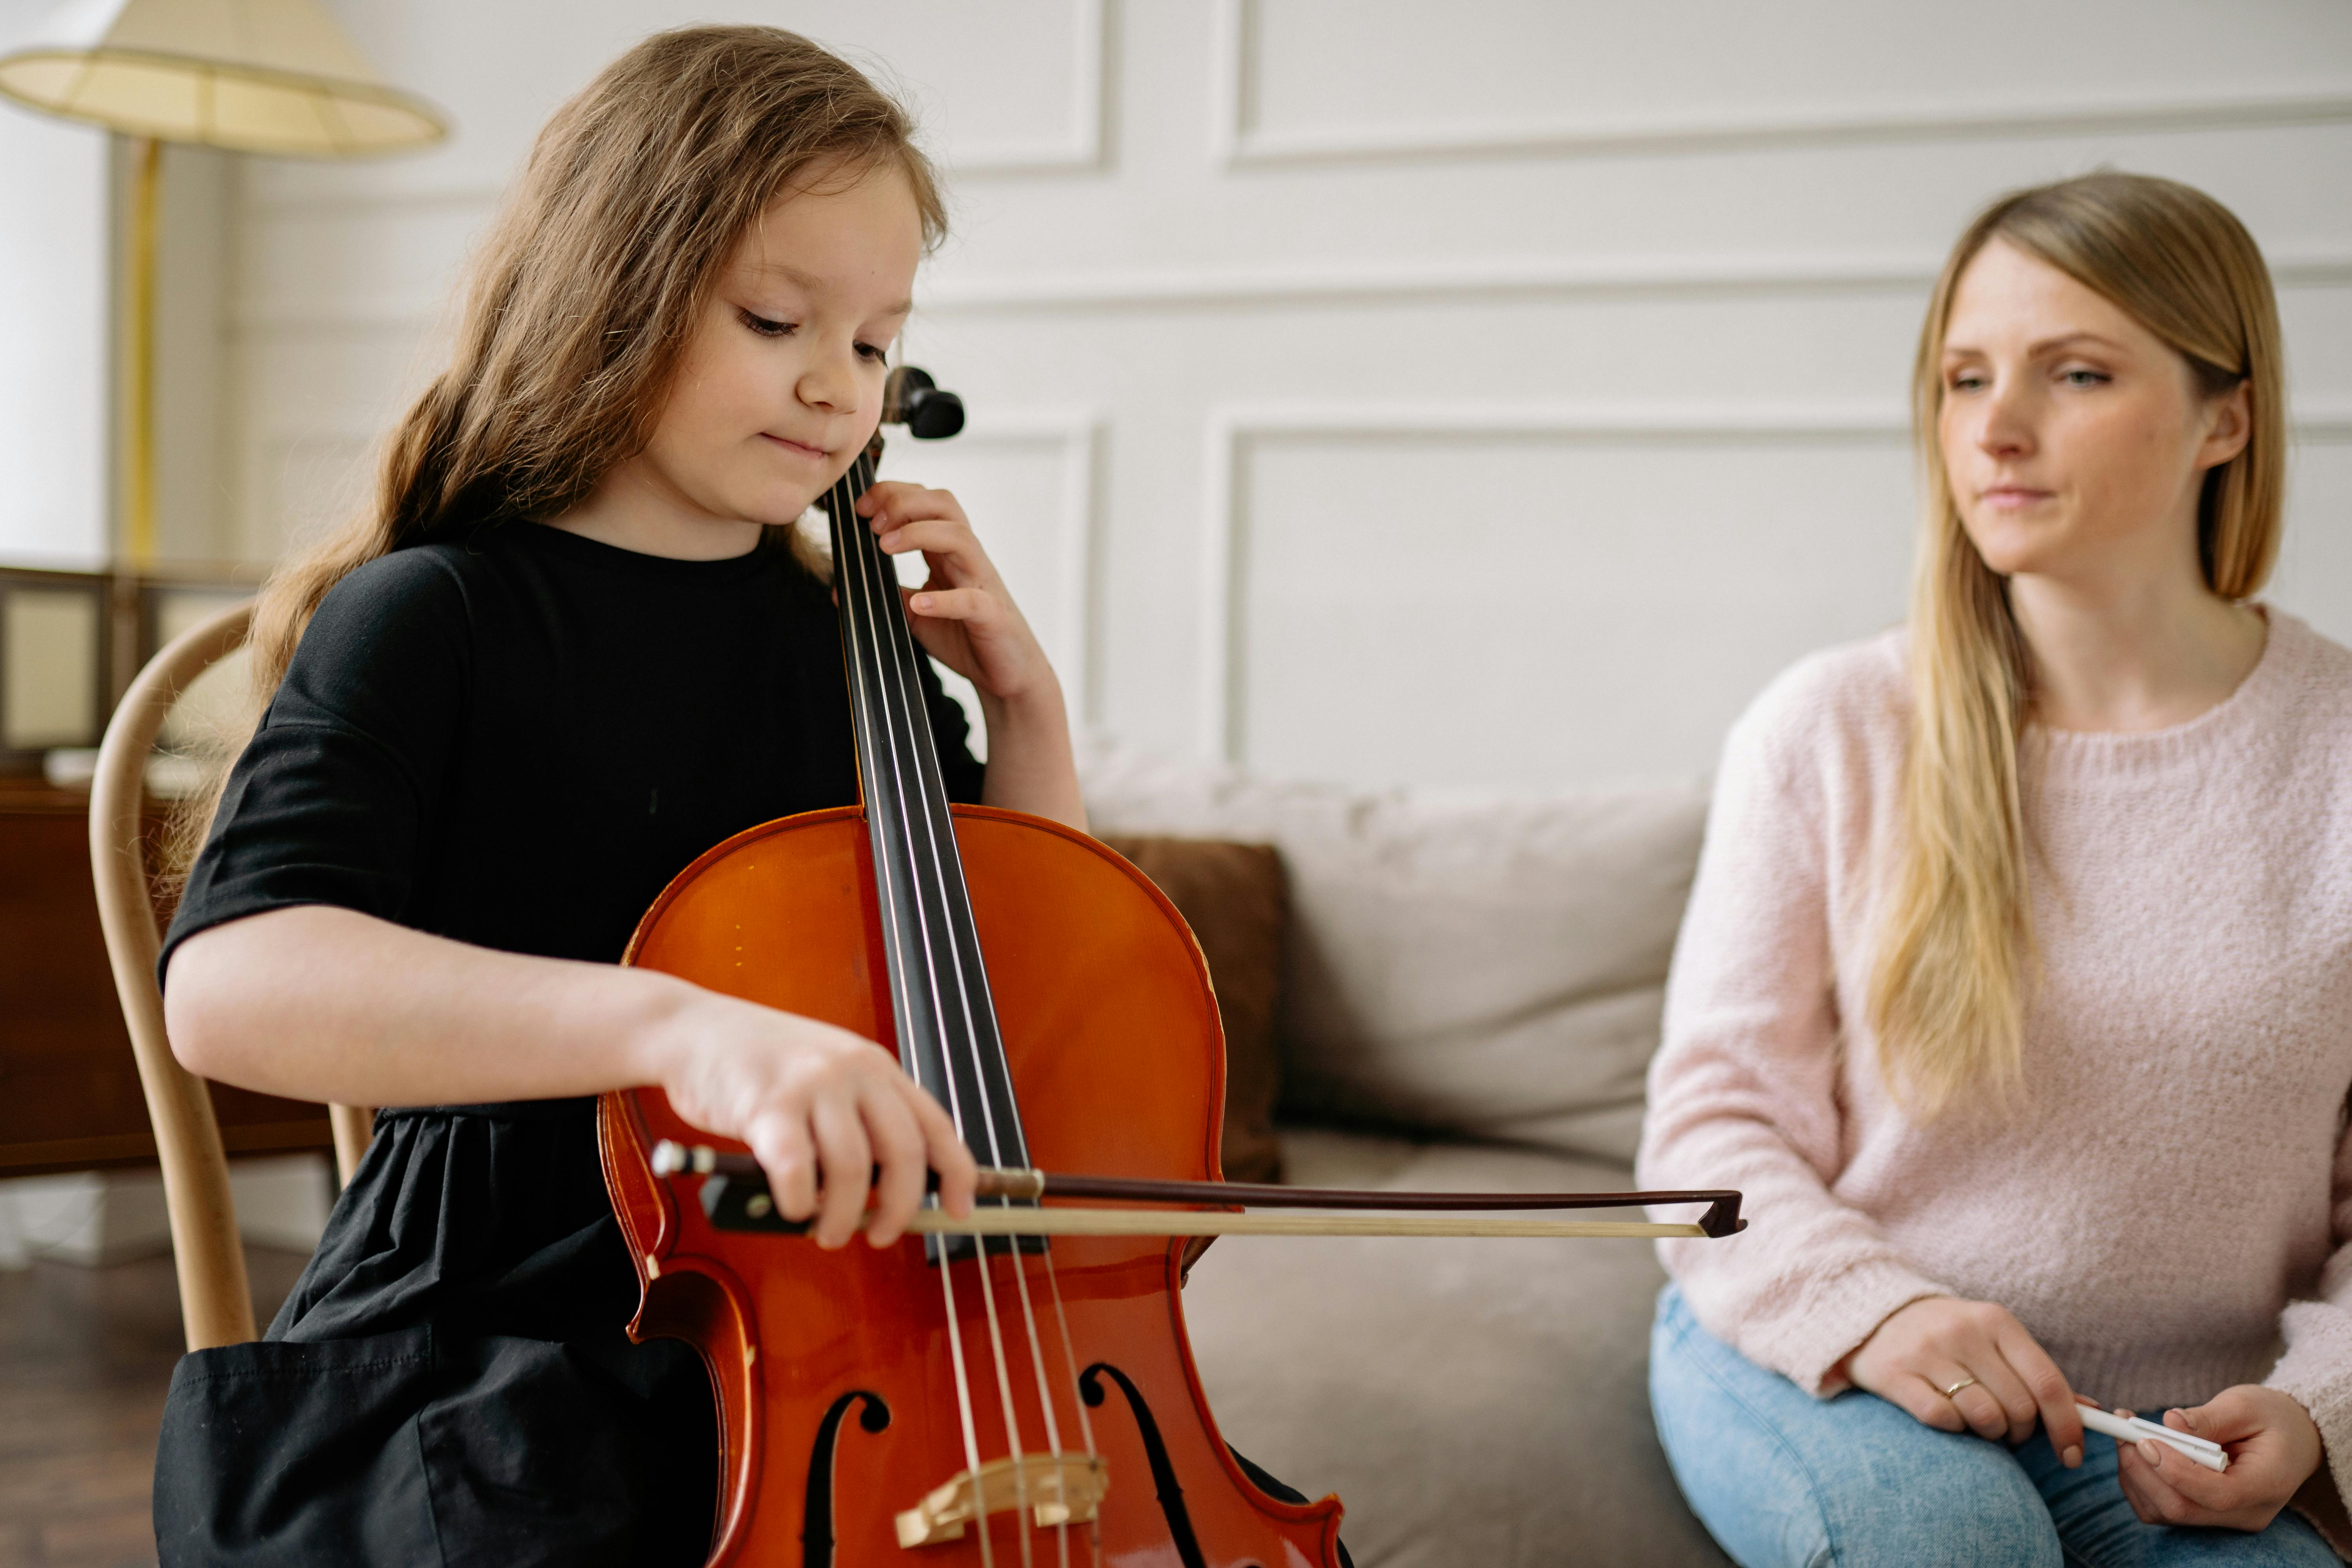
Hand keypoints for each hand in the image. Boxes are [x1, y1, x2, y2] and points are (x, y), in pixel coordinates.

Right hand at [645, 986, 975, 1250]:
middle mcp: (854, 1070)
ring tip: (827, 1230)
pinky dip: (799, 1203)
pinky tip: (792, 1205)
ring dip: (843, 1217)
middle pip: (904, 1154)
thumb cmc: (760, 1064)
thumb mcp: (828, 1073)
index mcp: (876, 1067)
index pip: (936, 1125)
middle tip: (879, 1235)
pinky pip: (799, 1172)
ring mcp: (812, 1085)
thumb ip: (861, 1116)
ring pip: (853, 1171)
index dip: (958, 1173)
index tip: (961, 1210)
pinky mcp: (768, 1105)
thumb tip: (890, 1189)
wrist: (693, 1030)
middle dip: (899, 1209)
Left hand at [856, 482, 1056, 705]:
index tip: (862, 508)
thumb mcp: (917, 614)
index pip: (927, 502)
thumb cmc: (966, 637)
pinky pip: (971, 600)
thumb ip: (890, 595)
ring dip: (919, 533)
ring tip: (885, 546)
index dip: (894, 494)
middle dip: (905, 503)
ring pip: (960, 538)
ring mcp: (982, 584)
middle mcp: (967, 559)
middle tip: (873, 521)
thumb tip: (842, 589)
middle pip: (945, 505)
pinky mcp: (992, 616)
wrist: (1007, 674)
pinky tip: (920, 602)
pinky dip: (944, 599)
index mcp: (949, 553)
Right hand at [1845, 1297, 2086, 1463]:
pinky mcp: (1895, 1373)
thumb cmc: (1948, 1336)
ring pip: (1984, 1416)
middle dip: (2021, 1432)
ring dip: (1989, 1433)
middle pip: (2019, 1407)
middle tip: (2008, 1431)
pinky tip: (1949, 1418)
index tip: (2071, 1455)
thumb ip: (2036, 1374)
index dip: (2067, 1426)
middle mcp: (1962, 1331)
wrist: (1874, 1315)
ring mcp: (1926, 1351)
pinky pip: (1942, 1419)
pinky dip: (1954, 1429)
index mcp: (1996, 1320)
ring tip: (1980, 1424)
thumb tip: (2091, 1411)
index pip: (2047, 1382)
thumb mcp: (1993, 1339)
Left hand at [2114, 1386, 2321, 1531]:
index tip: (2145, 1440)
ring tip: (2126, 1434)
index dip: (2175, 1470)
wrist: (2292, 1438)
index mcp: (2267, 1485)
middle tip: (2123, 1430)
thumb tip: (2170, 1422)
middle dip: (2144, 1470)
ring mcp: (2226, 1518)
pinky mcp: (2206, 1514)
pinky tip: (2136, 1451)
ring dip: (2136, 1474)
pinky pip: (2161, 1509)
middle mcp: (2247, 1512)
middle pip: (2182, 1508)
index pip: (2216, 1494)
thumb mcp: (2247, 1405)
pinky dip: (2140, 1482)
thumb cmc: (2272, 1418)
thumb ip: (2210, 1417)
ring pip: (2164, 1512)